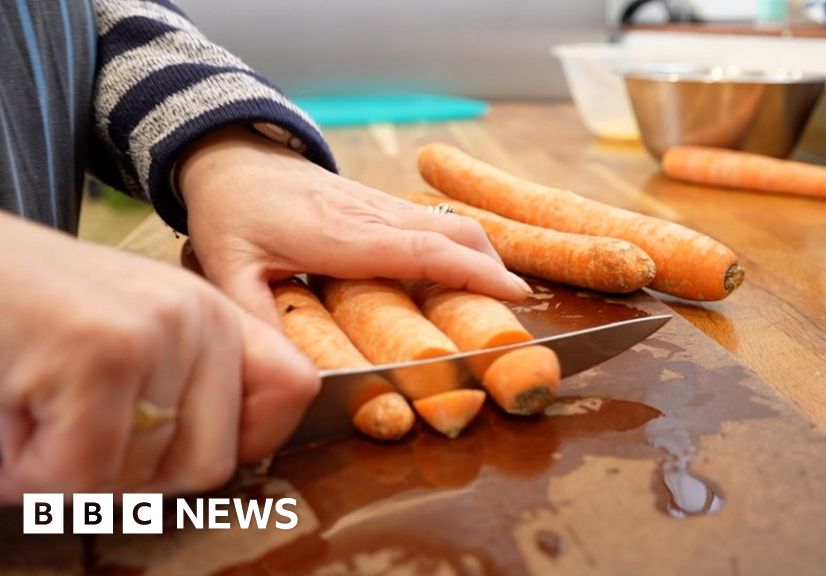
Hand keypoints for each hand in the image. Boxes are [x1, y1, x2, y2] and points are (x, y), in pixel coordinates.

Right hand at [0, 214, 317, 499]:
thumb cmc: (30, 309)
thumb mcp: (130, 332)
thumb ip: (188, 382)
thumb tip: (232, 454)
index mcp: (214, 314)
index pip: (294, 390)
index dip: (247, 440)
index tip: (180, 444)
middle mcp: (199, 318)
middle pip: (211, 463)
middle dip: (135, 475)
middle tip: (77, 433)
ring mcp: (156, 332)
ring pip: (142, 478)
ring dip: (72, 470)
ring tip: (37, 406)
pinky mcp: (102, 353)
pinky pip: (83, 473)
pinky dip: (32, 469)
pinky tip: (14, 411)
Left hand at [177, 125, 530, 323]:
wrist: (231, 155)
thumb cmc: (230, 212)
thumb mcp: (226, 270)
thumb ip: (256, 321)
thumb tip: (289, 374)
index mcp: (345, 237)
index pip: (426, 251)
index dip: (475, 273)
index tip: (515, 294)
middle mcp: (374, 216)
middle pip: (455, 230)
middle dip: (494, 266)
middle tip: (514, 310)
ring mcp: (380, 205)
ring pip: (451, 222)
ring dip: (482, 255)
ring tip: (497, 297)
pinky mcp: (380, 204)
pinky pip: (434, 223)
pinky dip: (461, 246)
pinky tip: (459, 274)